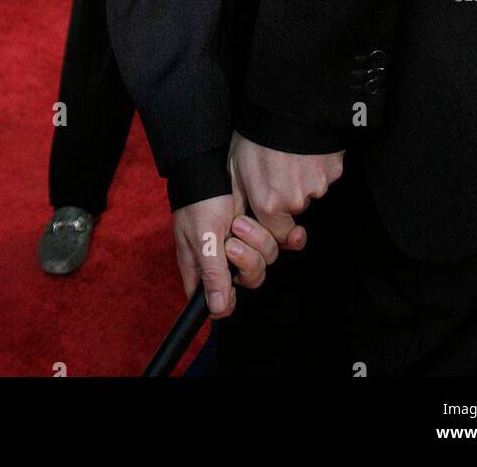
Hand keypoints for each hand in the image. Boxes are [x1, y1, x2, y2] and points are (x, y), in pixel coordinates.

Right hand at [172, 194, 278, 318]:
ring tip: (239, 220)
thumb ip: (212, 273)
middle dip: (246, 259)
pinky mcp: (259, 229)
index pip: (220, 301)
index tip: (231, 278)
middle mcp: (224, 261)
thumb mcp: (202, 237)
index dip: (228, 296)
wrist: (211, 166)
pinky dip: (278, 234)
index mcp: (203, 269)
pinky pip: (277, 242)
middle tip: (232, 239)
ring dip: (255, 238)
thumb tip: (217, 310)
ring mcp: (244, 244)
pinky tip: (264, 221)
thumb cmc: (198, 202)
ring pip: (265, 259)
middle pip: (249, 279)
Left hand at [228, 131, 343, 248]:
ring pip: (311, 189)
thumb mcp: (234, 165)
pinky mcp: (334, 170)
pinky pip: (326, 174)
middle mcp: (296, 200)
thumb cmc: (254, 133)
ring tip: (290, 152)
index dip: (275, 218)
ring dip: (303, 176)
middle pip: (295, 207)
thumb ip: (238, 199)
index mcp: (269, 203)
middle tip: (277, 165)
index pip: (279, 233)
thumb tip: (237, 221)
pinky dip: (318, 164)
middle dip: (288, 193)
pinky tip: (305, 147)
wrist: (284, 103)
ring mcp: (318, 185)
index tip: (273, 202)